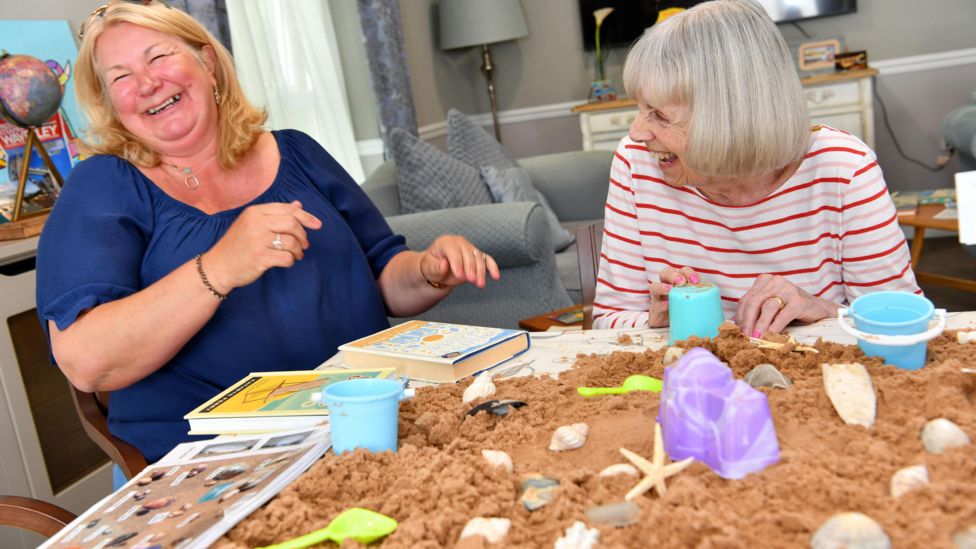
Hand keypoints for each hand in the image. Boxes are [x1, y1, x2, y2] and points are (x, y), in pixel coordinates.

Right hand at [203, 200, 321, 292]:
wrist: (218, 266)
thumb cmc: (238, 245)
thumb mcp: (253, 223)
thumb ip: (275, 214)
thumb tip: (298, 204)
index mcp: (255, 212)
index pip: (288, 209)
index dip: (306, 216)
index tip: (318, 224)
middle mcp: (256, 223)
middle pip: (292, 223)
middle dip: (303, 235)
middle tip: (305, 244)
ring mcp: (257, 240)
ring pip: (291, 241)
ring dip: (299, 250)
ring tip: (296, 254)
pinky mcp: (260, 258)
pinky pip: (286, 257)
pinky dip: (291, 260)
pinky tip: (287, 261)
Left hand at [419, 235, 499, 288]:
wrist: (437, 269)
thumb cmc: (431, 267)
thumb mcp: (428, 268)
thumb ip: (435, 267)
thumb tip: (444, 264)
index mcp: (445, 242)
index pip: (453, 251)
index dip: (457, 263)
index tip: (460, 276)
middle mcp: (459, 242)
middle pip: (468, 253)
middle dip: (471, 267)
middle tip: (472, 281)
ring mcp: (469, 248)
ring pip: (479, 257)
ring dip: (481, 271)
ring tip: (480, 284)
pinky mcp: (476, 256)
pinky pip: (487, 259)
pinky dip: (492, 267)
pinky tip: (496, 277)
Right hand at [647, 266, 700, 326]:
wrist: (674, 331)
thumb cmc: (688, 314)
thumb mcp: (697, 306)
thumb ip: (706, 303)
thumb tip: (726, 313)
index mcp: (679, 284)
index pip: (682, 272)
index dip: (688, 273)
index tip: (696, 280)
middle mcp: (667, 287)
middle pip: (665, 273)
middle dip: (673, 275)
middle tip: (682, 282)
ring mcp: (658, 299)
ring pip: (654, 286)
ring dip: (662, 286)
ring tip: (670, 290)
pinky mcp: (654, 311)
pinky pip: (655, 305)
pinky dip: (661, 304)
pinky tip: (667, 305)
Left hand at [736, 274, 836, 336]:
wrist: (817, 309)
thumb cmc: (789, 309)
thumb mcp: (769, 307)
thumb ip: (754, 312)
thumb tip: (734, 326)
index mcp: (763, 281)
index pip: (745, 300)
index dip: (739, 317)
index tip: (737, 332)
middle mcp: (775, 281)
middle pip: (754, 302)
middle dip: (747, 322)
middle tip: (744, 337)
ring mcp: (788, 289)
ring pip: (767, 308)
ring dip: (759, 326)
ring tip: (755, 339)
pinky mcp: (799, 300)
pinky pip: (783, 315)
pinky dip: (775, 327)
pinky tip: (770, 336)